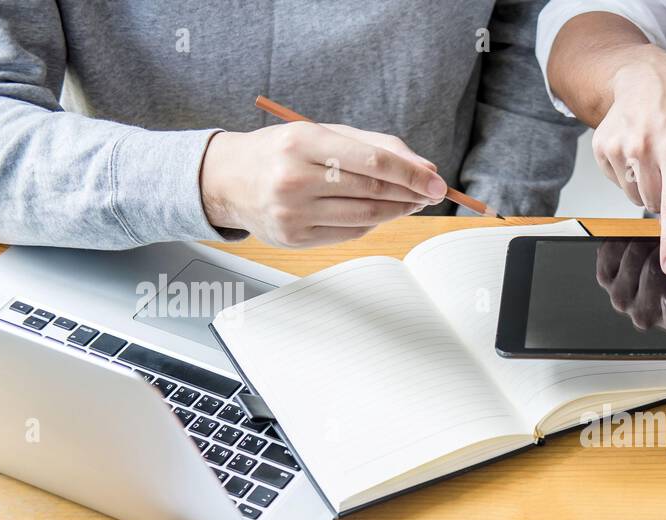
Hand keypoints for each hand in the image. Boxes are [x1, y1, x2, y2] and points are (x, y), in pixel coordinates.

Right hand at [200, 123, 446, 246]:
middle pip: (373, 190)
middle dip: (411, 193)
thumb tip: (425, 168)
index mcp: (301, 143)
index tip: (437, 181)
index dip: (411, 173)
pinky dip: (371, 223)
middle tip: (433, 192)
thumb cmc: (283, 152)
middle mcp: (294, 179)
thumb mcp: (323, 134)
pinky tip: (380, 212)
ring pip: (365, 216)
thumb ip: (375, 146)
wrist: (229, 180)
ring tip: (413, 202)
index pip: (372, 161)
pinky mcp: (294, 239)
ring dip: (397, 210)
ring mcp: (292, 213)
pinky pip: (349, 233)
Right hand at [591, 49, 665, 275]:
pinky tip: (638, 148)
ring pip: (637, 199)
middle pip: (656, 205)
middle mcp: (643, 147)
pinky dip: (632, 176)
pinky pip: (620, 185)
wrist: (645, 74)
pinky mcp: (601, 149)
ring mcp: (617, 148)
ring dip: (650, 186)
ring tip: (655, 152)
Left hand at [595, 237, 665, 334]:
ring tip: (657, 241)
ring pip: (634, 255)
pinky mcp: (604, 279)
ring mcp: (622, 301)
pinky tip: (638, 243)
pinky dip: (626, 237)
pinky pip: (613, 248)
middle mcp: (646, 317)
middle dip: (665, 245)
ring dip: (647, 238)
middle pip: (654, 270)